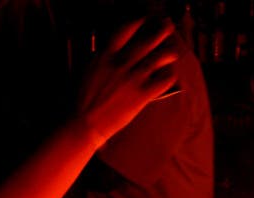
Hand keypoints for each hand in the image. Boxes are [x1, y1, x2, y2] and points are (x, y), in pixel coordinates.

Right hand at [75, 18, 179, 146]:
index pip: (123, 32)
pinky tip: (171, 75)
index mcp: (104, 56)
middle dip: (159, 33)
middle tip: (168, 26)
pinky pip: (162, 82)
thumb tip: (108, 54)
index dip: (135, 23)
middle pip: (144, 43)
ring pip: (156, 60)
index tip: (143, 19)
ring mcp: (132, 79)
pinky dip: (168, 76)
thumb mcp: (86, 71)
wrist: (83, 122)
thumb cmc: (80, 100)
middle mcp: (120, 64)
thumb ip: (100, 60)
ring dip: (167, 54)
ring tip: (173, 53)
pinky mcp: (141, 95)